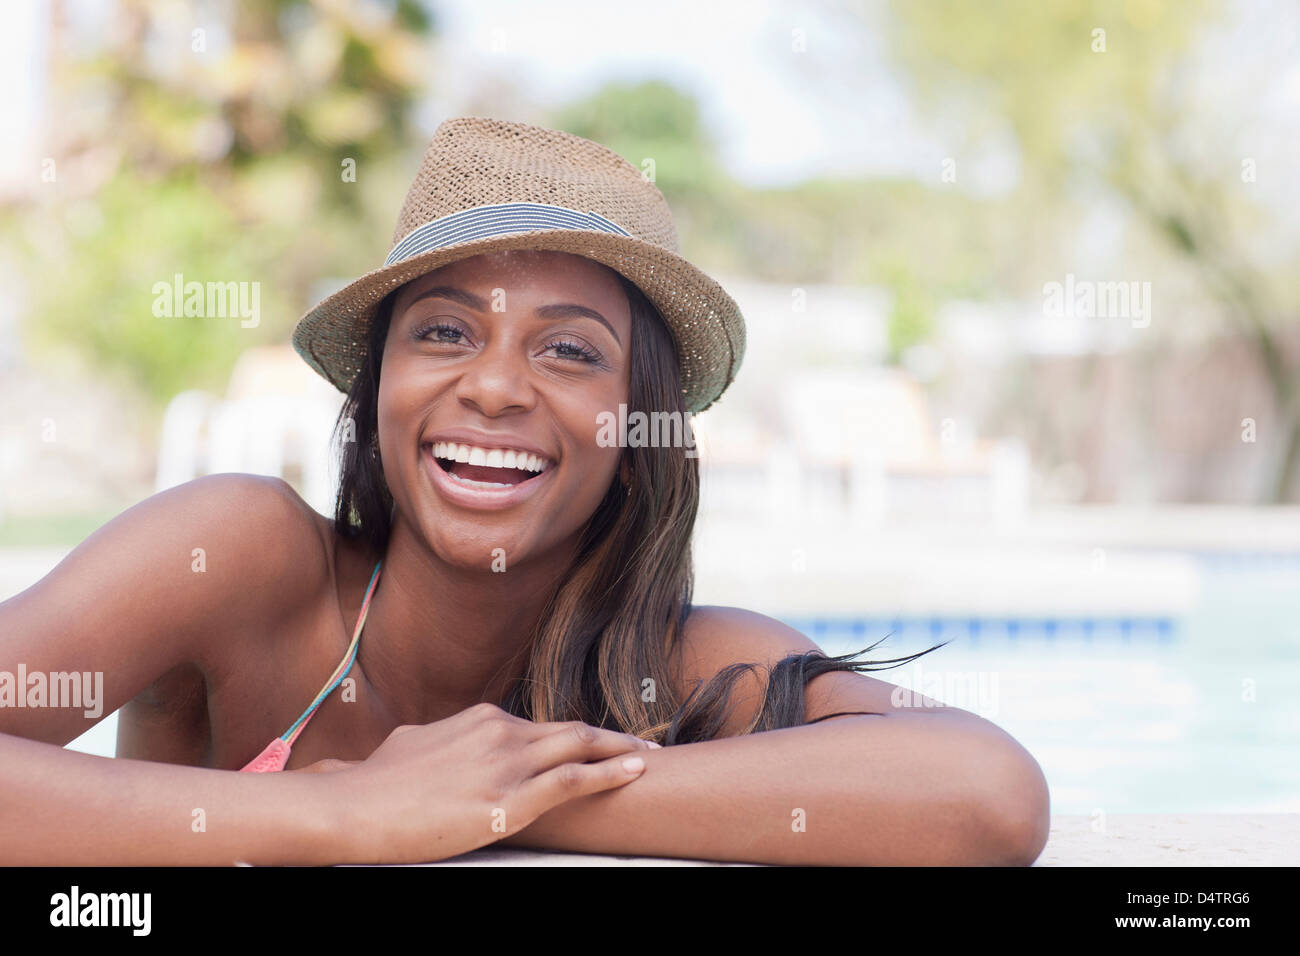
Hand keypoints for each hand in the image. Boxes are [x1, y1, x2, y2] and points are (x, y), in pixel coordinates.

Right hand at [314, 702, 657, 863]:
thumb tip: (442, 742)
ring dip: (620, 751)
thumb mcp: (415, 743)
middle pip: (571, 730)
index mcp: (481, 718)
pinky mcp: (507, 801)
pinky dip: (608, 773)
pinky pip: (571, 781)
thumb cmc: (376, 783)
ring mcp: (506, 764)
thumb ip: (443, 740)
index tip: (598, 742)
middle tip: (645, 744)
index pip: (542, 725)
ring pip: (579, 747)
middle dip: (612, 738)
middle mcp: (500, 732)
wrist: (355, 805)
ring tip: (652, 756)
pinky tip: (634, 771)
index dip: (575, 735)